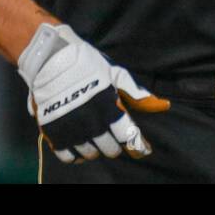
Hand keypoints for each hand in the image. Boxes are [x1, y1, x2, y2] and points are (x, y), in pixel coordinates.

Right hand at [17, 22, 169, 163]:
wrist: (50, 58)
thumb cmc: (87, 63)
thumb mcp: (116, 74)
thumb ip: (137, 95)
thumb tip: (163, 106)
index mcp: (109, 107)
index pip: (129, 137)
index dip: (138, 146)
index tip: (142, 148)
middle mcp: (92, 122)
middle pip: (110, 149)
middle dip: (115, 144)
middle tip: (112, 135)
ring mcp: (72, 129)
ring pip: (90, 154)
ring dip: (96, 149)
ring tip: (95, 137)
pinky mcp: (53, 132)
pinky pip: (68, 156)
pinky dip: (76, 154)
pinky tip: (79, 144)